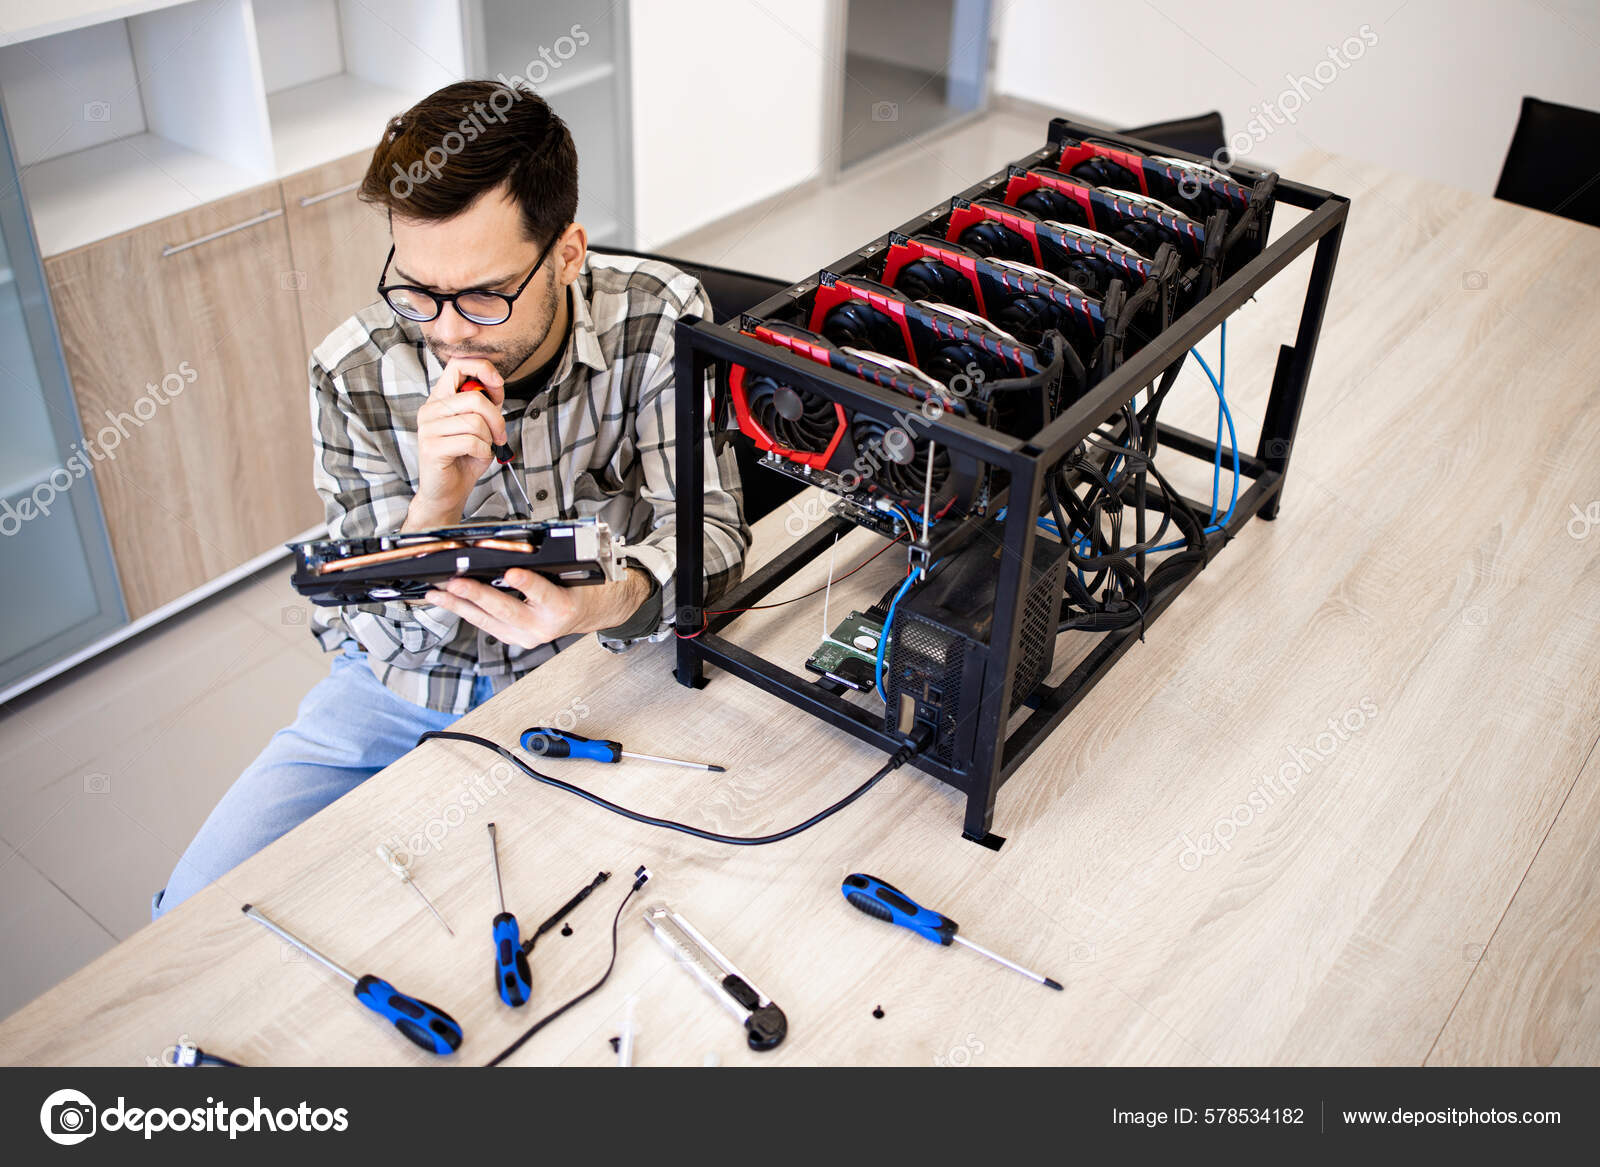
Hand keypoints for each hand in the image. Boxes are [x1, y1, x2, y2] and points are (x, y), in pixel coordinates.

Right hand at [405, 357, 507, 529]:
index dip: (482, 369)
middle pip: (474, 397)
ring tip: (484, 448)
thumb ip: (484, 405)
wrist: (446, 492)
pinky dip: (483, 451)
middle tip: (499, 435)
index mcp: (440, 399)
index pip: (457, 365)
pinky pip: (471, 441)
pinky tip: (476, 457)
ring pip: (475, 421)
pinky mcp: (431, 447)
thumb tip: (495, 385)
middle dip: (496, 418)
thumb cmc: (464, 459)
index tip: (498, 385)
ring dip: (489, 438)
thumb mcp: (479, 427)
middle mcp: (430, 410)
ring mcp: (428, 428)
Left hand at [424, 567, 652, 647]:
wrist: (591, 611)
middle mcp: (544, 627)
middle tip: (456, 584)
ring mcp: (527, 636)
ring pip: (488, 620)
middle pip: (506, 610)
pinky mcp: (514, 639)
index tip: (512, 572)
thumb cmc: (581, 587)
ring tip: (438, 593)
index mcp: (562, 607)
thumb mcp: (573, 570)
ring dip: (460, 606)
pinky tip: (448, 601)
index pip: (543, 593)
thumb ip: (547, 561)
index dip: (527, 583)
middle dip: (477, 595)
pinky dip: (465, 611)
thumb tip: (516, 543)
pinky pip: (486, 624)